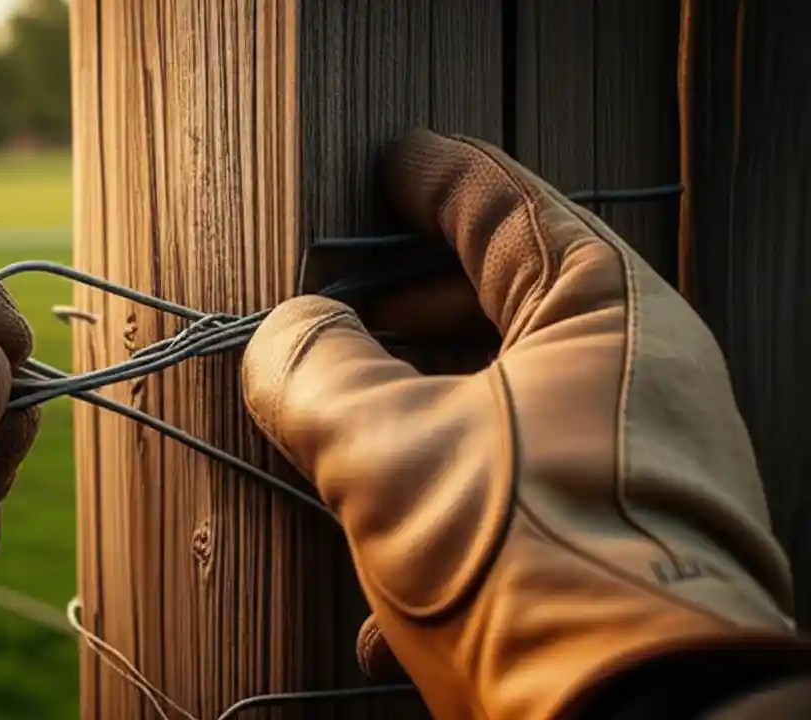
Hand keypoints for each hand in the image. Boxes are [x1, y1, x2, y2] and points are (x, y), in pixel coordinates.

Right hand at [242, 129, 808, 718]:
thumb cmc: (527, 567)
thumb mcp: (387, 454)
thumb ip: (315, 372)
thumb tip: (284, 332)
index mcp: (603, 313)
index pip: (505, 206)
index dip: (431, 178)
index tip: (384, 164)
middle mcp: (640, 373)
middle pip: (507, 302)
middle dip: (407, 311)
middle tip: (333, 313)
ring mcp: (641, 457)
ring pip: (507, 399)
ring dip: (417, 416)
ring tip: (343, 438)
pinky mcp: (630, 534)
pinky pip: (526, 483)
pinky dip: (454, 500)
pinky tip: (393, 569)